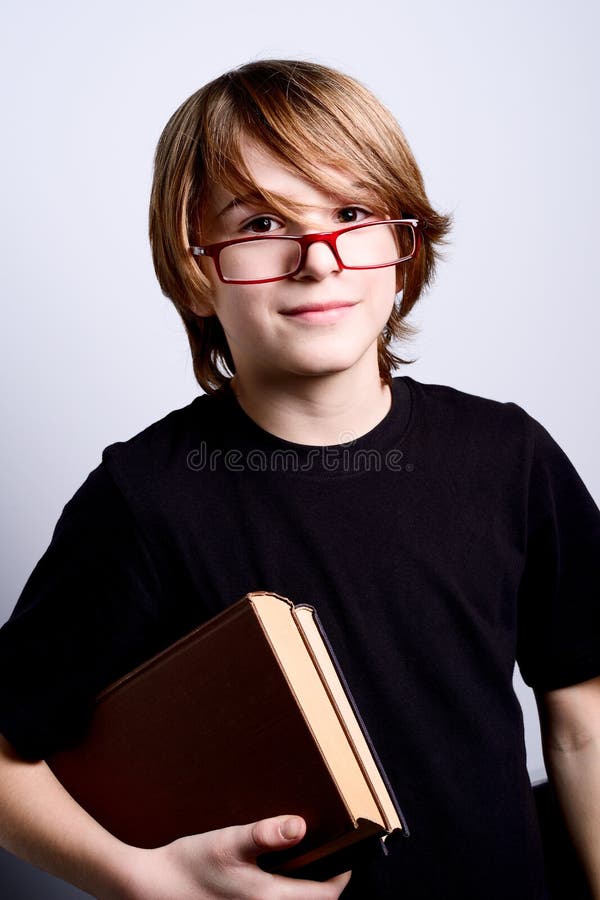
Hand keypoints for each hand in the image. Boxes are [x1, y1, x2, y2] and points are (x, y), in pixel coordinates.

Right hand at [108, 815, 351, 899]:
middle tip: (326, 855)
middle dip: (322, 882)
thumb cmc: (187, 866)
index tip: (348, 855)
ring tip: (301, 860)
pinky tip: (269, 873)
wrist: (148, 888)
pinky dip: (281, 892)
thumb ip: (266, 834)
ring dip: (301, 888)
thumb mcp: (228, 842)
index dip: (341, 876)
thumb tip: (300, 826)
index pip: (325, 896)